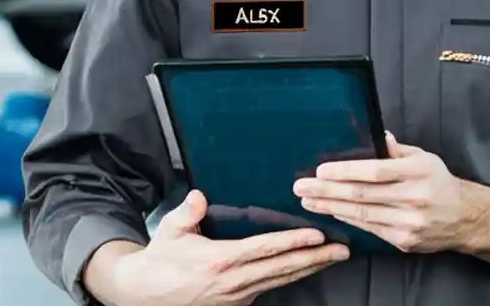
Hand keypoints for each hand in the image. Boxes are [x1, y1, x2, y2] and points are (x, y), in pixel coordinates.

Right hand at [90, 189, 349, 305]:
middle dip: (316, 258)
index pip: (265, 249)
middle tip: (342, 249)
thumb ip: (187, 212)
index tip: (317, 236)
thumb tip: (200, 195)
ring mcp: (239, 295)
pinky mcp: (239, 302)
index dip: (293, 242)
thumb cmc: (160, 260)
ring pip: (282, 280)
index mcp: (220, 260)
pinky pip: (272, 287)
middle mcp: (235, 281)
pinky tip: (307, 268)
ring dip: (310, 268)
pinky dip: (292, 277)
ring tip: (335, 257)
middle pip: (283, 268)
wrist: (147, 295)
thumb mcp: (170, 231)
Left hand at [292, 131, 474, 253]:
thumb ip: (397, 150)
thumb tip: (377, 135)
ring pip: (362, 214)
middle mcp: (414, 198)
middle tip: (301, 187)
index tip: (321, 171)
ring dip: (331, 207)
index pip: (375, 171)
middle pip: (362, 194)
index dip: (345, 171)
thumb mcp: (424, 158)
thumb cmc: (438, 182)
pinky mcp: (404, 241)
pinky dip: (347, 220)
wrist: (465, 218)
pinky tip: (331, 212)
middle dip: (327, 191)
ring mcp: (409, 222)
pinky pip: (369, 229)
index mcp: (417, 172)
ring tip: (308, 201)